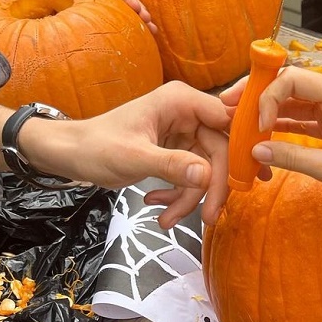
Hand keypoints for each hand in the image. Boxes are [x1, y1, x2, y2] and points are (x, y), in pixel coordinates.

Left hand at [24, 82, 231, 225]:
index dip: (241, 150)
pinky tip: (156, 205)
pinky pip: (191, 177)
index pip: (227, 122)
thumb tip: (207, 176)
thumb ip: (172, 165)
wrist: (69, 156)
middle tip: (209, 218)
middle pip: (220, 152)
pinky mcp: (176, 152)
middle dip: (211, 188)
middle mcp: (187, 113)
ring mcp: (183, 133)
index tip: (252, 180)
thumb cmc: (95, 147)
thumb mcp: (133, 158)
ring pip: (206, 170)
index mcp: (181, 101)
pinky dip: (178, 196)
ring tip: (166, 220)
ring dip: (189, 199)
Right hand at [243, 68, 321, 213]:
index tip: (257, 125)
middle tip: (229, 108)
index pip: (293, 80)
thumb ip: (292, 158)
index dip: (268, 97)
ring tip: (240, 125)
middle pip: (289, 86)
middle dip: (258, 97)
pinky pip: (300, 121)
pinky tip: (262, 139)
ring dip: (267, 114)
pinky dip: (280, 129)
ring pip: (292, 104)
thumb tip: (256, 152)